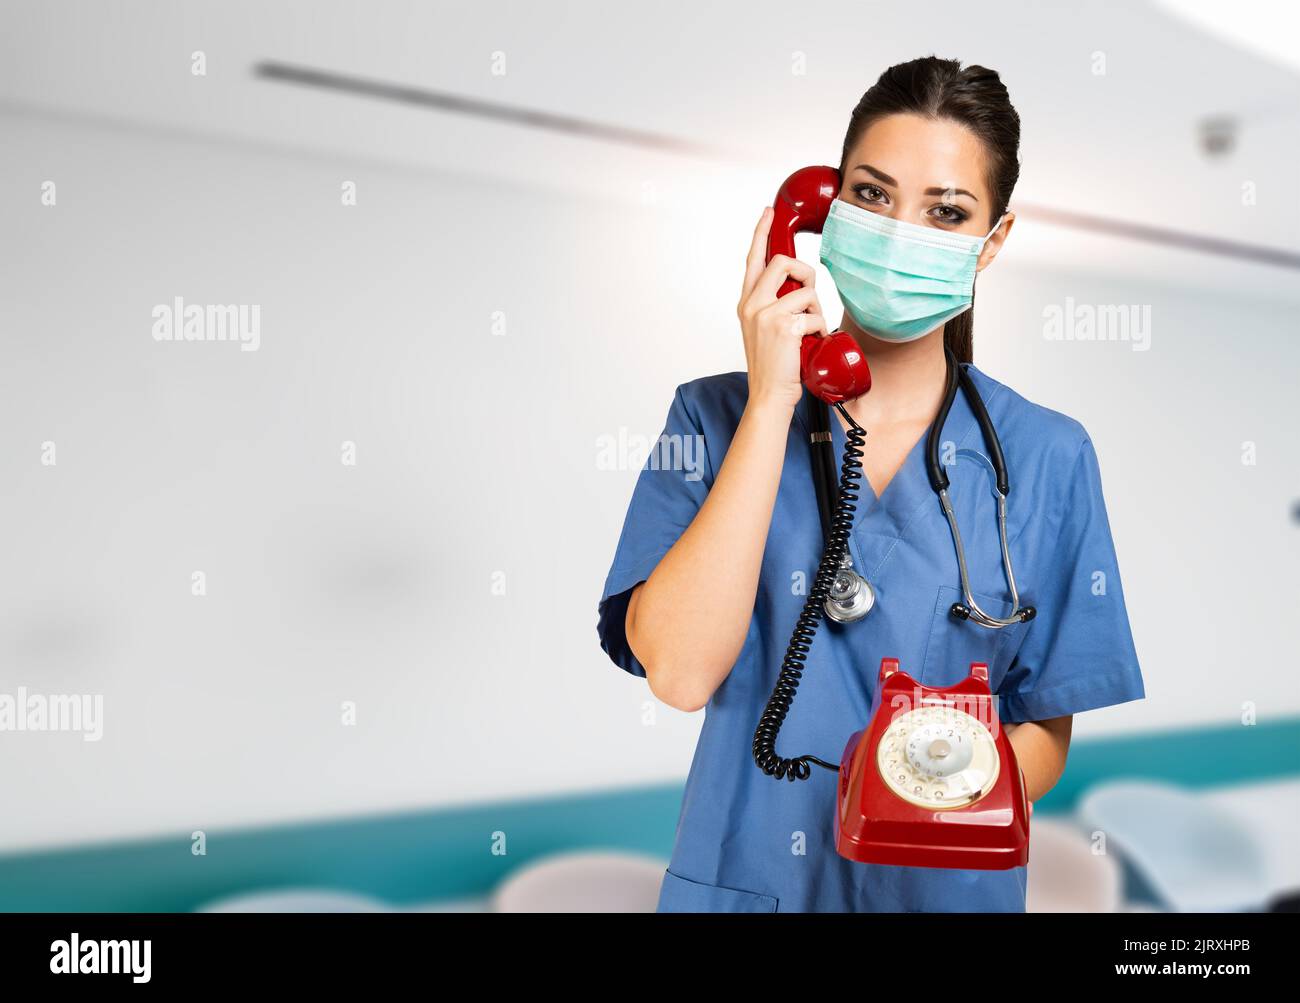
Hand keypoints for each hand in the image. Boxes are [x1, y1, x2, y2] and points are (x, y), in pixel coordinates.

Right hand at [736, 206, 828, 412]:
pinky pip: (814, 314)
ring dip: (816, 311)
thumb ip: (776, 305)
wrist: (768, 395)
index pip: (753, 259)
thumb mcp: (765, 330)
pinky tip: (812, 343)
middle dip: (804, 272)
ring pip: (805, 290)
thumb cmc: (773, 366)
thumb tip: (800, 289)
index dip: (761, 233)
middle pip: (782, 262)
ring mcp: (766, 314)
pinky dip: (820, 329)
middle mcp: (752, 304)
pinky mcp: (784, 326)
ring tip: (810, 332)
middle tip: (809, 293)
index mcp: (747, 302)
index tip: (768, 214)